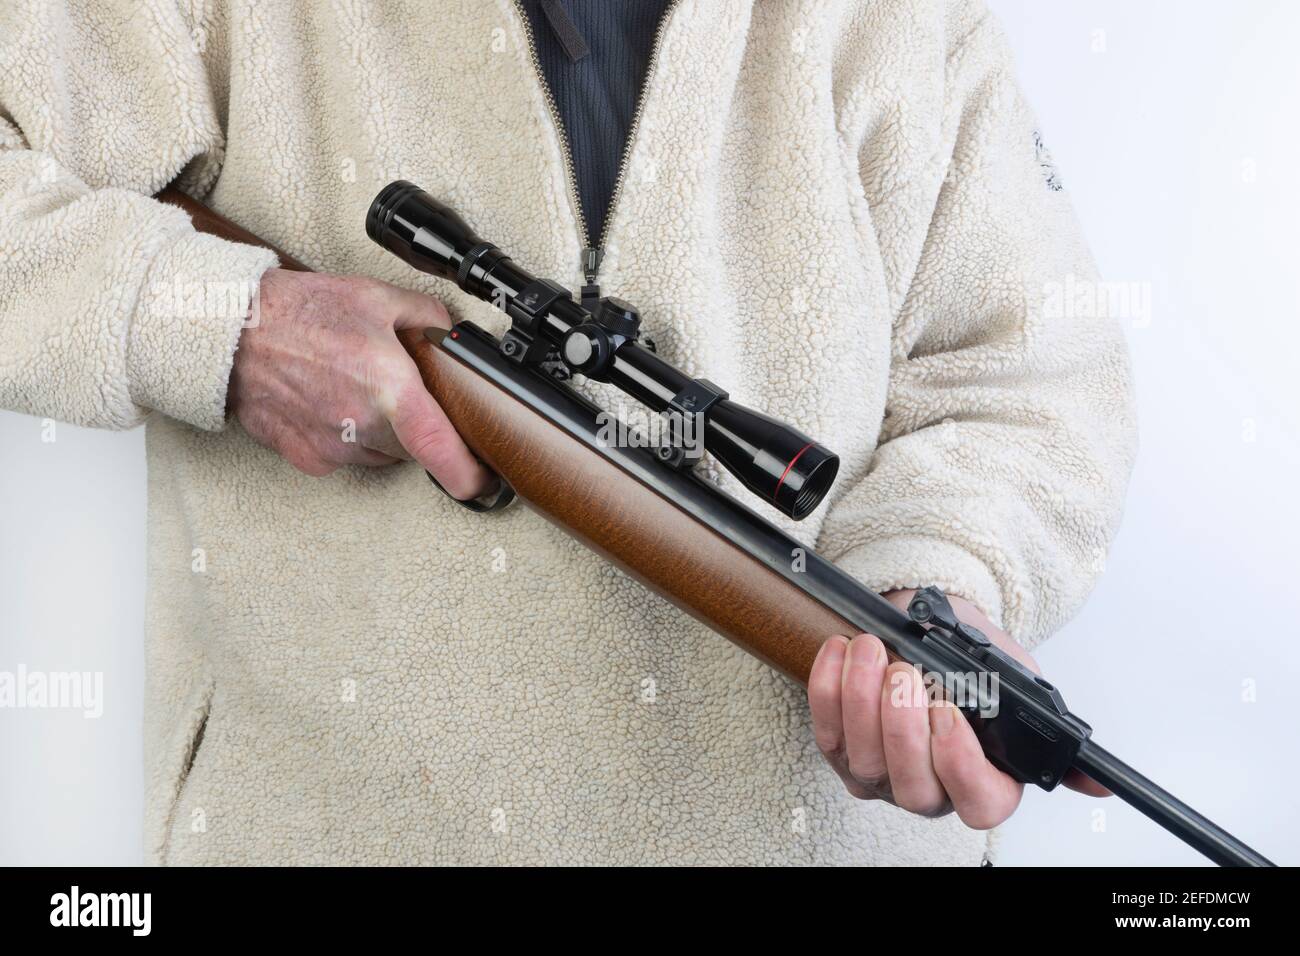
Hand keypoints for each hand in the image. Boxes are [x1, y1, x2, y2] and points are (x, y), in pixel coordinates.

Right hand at [228, 268, 493, 496]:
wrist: (230, 332)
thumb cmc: (298, 313)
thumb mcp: (377, 297)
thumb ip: (428, 319)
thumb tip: (452, 337)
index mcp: (388, 389)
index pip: (441, 450)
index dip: (471, 474)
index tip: (485, 479)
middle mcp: (362, 427)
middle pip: (417, 449)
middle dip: (421, 427)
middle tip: (405, 394)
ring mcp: (333, 448)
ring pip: (383, 454)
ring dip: (384, 431)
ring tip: (359, 387)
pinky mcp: (308, 458)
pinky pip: (348, 454)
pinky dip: (350, 435)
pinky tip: (332, 400)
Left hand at [809, 589, 1106, 827]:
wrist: (927, 627)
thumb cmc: (972, 660)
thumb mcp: (1020, 685)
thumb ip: (1047, 727)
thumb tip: (1097, 783)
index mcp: (982, 782)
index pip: (978, 803)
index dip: (961, 763)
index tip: (948, 711)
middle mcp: (930, 787)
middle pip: (913, 787)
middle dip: (903, 727)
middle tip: (905, 674)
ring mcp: (880, 774)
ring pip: (864, 759)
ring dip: (861, 699)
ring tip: (873, 650)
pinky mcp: (840, 750)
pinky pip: (826, 730)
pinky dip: (828, 688)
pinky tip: (841, 651)